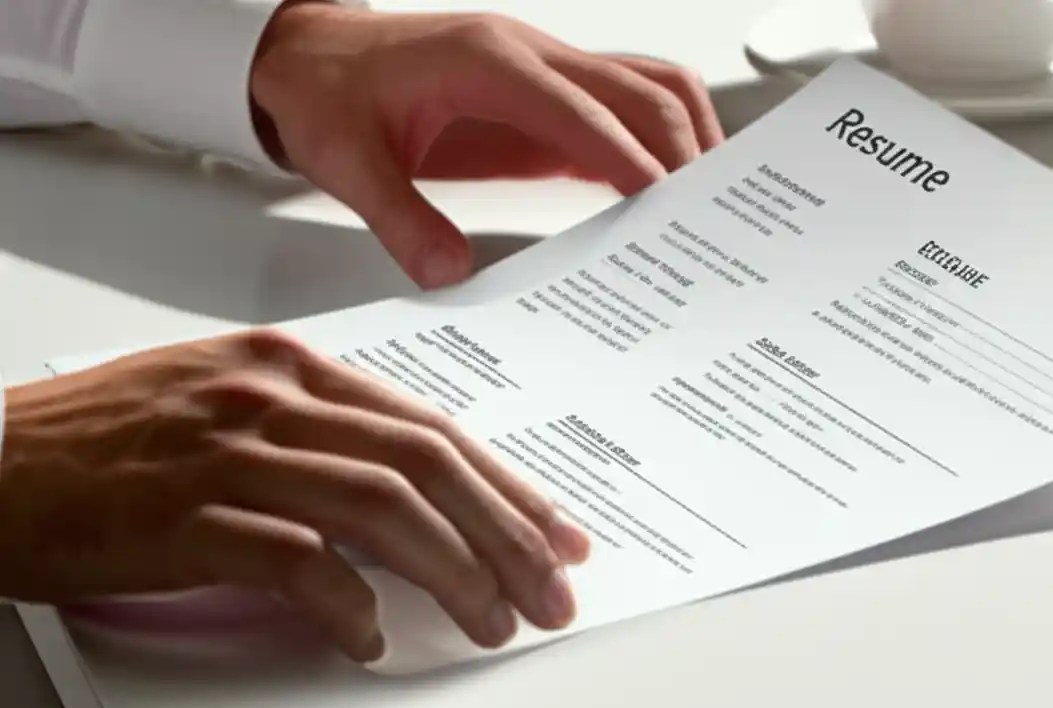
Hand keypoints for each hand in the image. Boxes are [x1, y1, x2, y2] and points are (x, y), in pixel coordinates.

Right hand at [0, 330, 589, 661]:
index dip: (505, 483)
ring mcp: (226, 450)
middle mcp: (269, 396)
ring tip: (492, 620)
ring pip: (380, 506)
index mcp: (289, 365)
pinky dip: (345, 601)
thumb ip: (317, 433)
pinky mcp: (182, 513)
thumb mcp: (224, 402)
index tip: (554, 530)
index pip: (429, 425)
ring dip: (451, 571)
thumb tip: (411, 493)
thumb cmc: (103, 439)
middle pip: (424, 462)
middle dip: (504, 531)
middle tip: (551, 588)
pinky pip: (292, 558)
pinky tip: (370, 635)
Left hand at [249, 5, 723, 287]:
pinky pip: (622, 110)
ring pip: (647, 85)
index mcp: (486, 61)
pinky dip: (657, 144)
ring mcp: (545, 73)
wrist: (311, 58)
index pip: (582, 111)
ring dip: (686, 134)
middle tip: (708, 216)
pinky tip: (666, 193)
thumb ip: (399, 218)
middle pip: (640, 89)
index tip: (668, 204)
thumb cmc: (329, 92)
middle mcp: (530, 56)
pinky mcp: (547, 101)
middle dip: (683, 149)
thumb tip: (448, 273)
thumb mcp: (345, 162)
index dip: (631, 158)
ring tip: (708, 200)